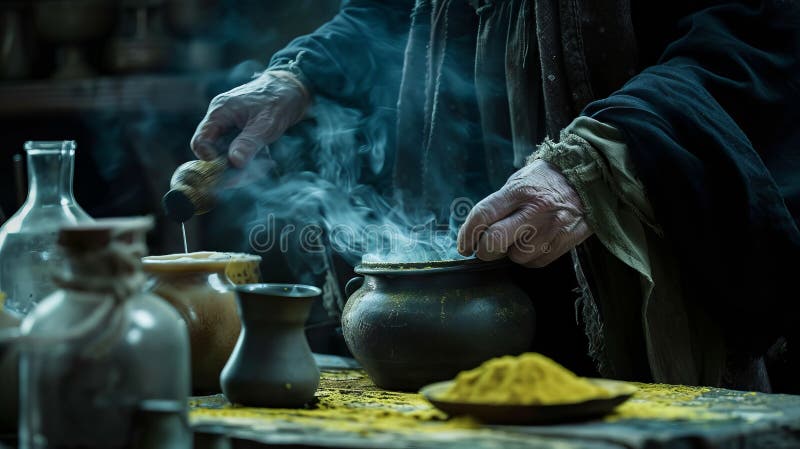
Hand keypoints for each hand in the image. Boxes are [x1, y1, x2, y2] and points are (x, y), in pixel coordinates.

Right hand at [190, 70, 310, 167]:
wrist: (294, 88)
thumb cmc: (279, 100)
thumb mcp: (266, 124)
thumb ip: (248, 143)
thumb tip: (234, 162)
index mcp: (220, 112)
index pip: (200, 141)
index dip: (210, 159)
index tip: (230, 168)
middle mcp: (221, 118)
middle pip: (213, 150)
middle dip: (229, 166)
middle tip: (248, 176)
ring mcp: (230, 124)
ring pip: (227, 152)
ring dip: (242, 164)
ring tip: (263, 167)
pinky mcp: (241, 130)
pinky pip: (239, 149)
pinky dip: (250, 158)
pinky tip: (266, 161)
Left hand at [457, 160, 591, 266]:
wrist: (588, 178)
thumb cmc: (546, 179)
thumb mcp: (519, 180)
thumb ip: (499, 204)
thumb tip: (477, 231)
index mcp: (519, 190)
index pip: (483, 215)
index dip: (467, 234)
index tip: (464, 245)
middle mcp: (535, 210)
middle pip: (494, 241)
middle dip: (483, 250)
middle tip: (483, 248)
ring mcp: (551, 228)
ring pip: (516, 256)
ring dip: (510, 253)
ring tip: (518, 238)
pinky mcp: (565, 241)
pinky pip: (536, 262)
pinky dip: (529, 258)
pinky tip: (533, 243)